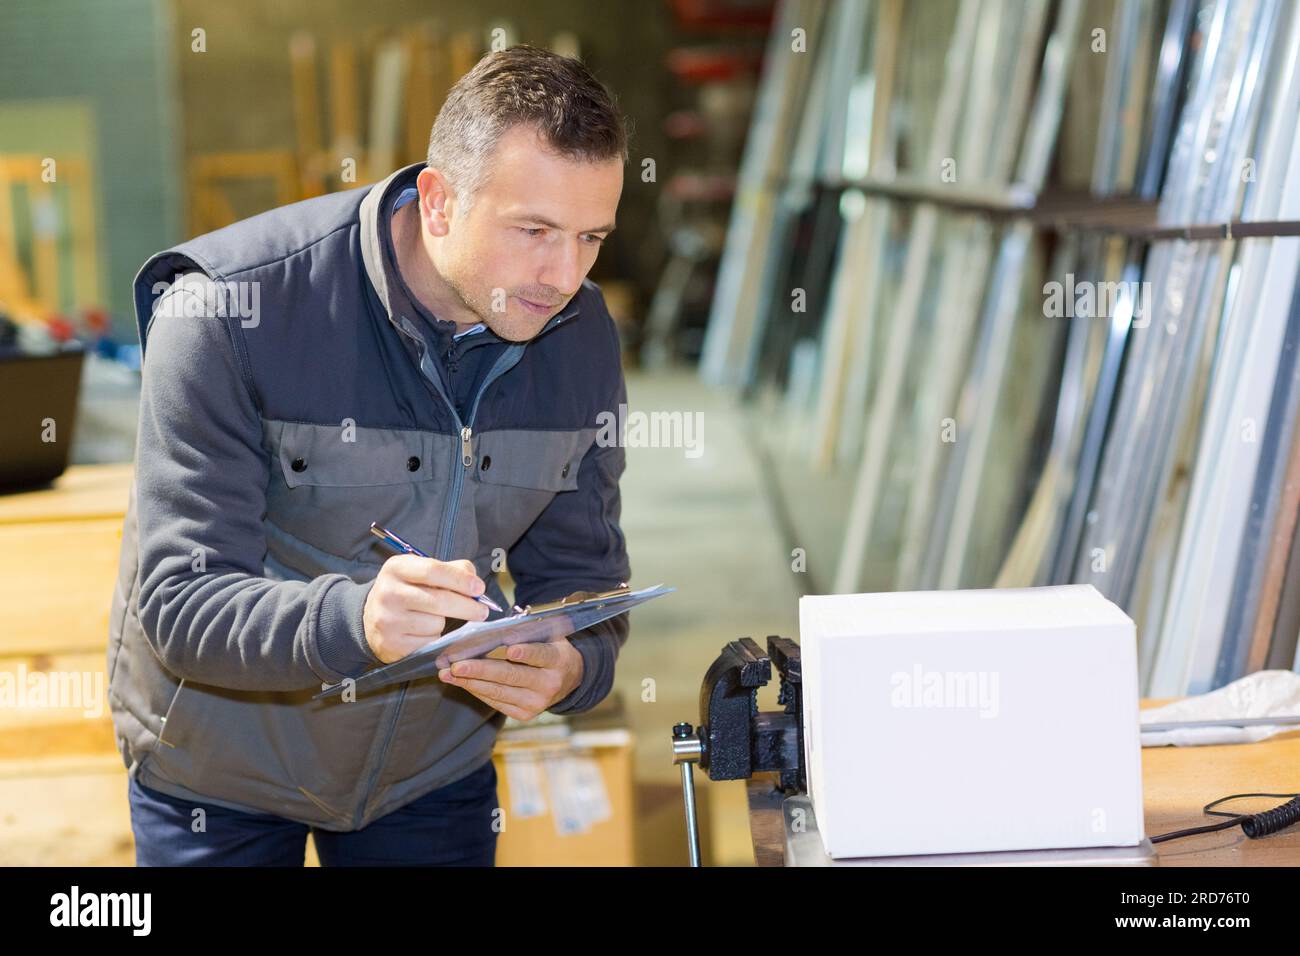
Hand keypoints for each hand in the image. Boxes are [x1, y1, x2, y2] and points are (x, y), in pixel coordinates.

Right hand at [363, 555, 488, 663]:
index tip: (479, 588)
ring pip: (435, 624)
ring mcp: (387, 620)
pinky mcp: (391, 644)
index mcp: (396, 568)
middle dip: (467, 607)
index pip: (433, 570)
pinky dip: (435, 639)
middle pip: (439, 600)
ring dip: (445, 624)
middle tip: (483, 612)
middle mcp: (388, 592)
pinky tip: (425, 633)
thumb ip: (452, 570)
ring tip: (435, 619)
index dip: (460, 580)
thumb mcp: (422, 572)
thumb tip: (476, 584)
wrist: (371, 618)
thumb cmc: (408, 591)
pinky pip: (428, 643)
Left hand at [438, 637, 583, 720]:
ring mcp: (536, 703)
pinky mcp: (524, 714)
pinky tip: (459, 682)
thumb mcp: (549, 636)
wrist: (568, 680)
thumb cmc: (551, 650)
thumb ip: (529, 629)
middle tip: (458, 665)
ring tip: (448, 673)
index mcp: (558, 660)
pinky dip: (476, 691)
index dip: (527, 652)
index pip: (542, 655)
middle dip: (482, 670)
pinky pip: (496, 702)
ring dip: (471, 682)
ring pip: (499, 692)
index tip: (510, 649)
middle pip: (512, 676)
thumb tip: (497, 627)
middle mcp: (549, 685)